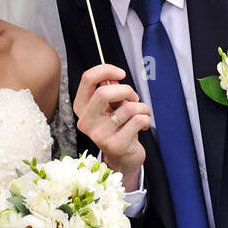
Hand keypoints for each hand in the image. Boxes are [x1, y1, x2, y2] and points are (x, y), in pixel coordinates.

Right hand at [73, 64, 148, 178]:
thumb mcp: (110, 106)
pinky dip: (146, 118)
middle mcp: (86, 121)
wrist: (123, 157)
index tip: (121, 74)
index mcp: (81, 107)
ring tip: (142, 113)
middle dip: (126, 90)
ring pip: (127, 108)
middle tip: (134, 97)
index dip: (106, 70)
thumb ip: (110, 90)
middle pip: (103, 93)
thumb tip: (114, 75)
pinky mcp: (115, 145)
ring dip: (142, 107)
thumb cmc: (118, 126)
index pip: (87, 79)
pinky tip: (144, 124)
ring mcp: (99, 135)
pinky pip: (138, 120)